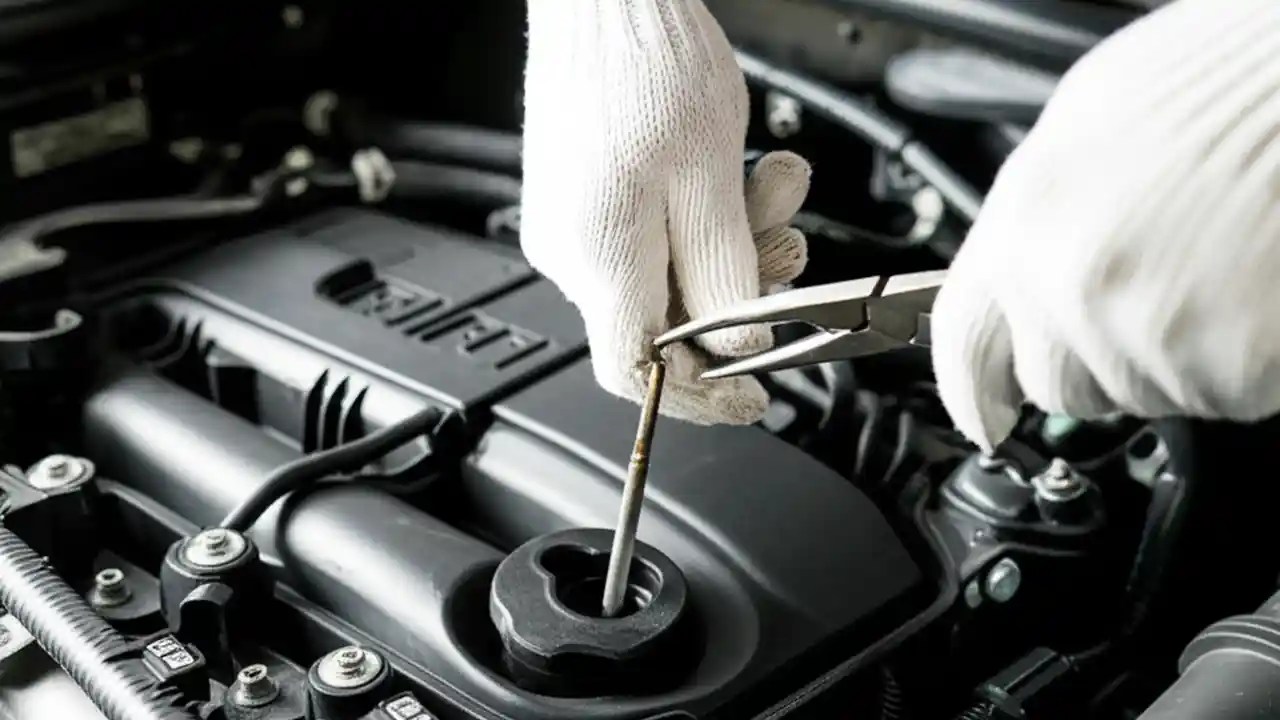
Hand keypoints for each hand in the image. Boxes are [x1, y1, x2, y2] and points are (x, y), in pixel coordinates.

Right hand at [521, 0, 809, 424]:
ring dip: (735, 242)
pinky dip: (704, 218)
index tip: (750, 397)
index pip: (637, 371)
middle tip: (789, 248)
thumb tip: (735, 348)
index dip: (699, 396)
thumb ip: (724, 279)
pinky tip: (740, 174)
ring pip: (667, 273)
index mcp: (597, 258)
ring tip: (776, 184)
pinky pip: (651, 236)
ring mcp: (572, 224)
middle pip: (664, 320)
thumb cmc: (651, 64)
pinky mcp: (584, 198)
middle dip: (740, 291)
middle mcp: (571, 252)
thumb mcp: (712, 181)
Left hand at [930, 0, 1279, 451]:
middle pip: (1056, 386)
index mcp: (1022, 218)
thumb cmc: (1217, 83)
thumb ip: (1034, 221)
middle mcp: (1069, 285)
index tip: (985, 419)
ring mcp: (1148, 332)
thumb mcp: (1087, 127)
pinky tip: (1254, 297)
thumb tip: (1011, 283)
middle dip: (1096, 364)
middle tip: (1155, 295)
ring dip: (1175, 359)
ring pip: (1144, 398)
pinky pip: (1225, 400)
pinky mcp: (1231, 367)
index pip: (962, 347)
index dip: (971, 395)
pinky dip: (1244, 367)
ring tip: (1216, 274)